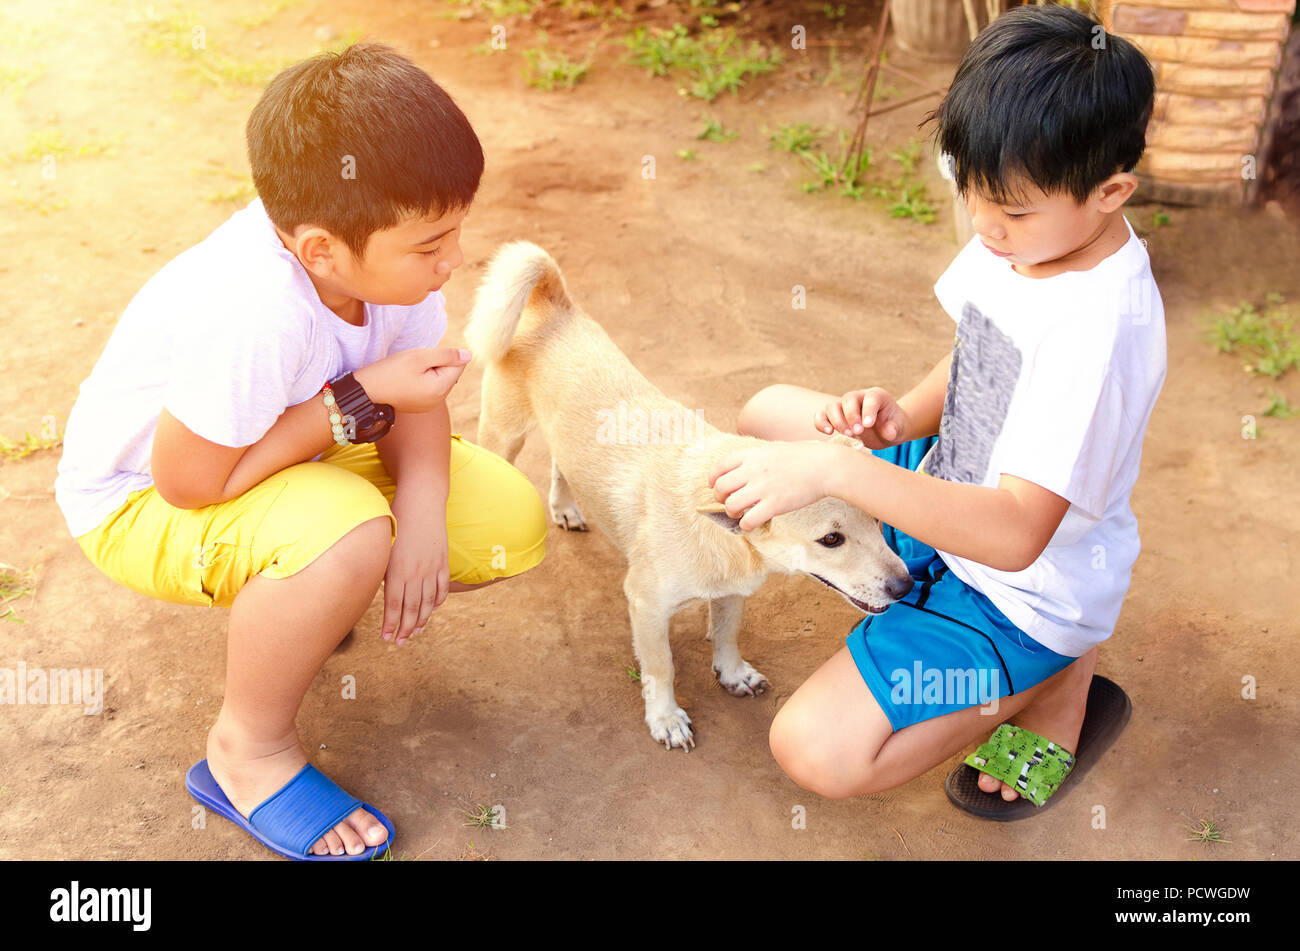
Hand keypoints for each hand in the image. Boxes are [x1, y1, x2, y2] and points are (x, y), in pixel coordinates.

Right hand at [354, 347, 471, 414]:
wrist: (366, 392)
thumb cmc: (390, 372)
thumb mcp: (419, 357)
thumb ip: (446, 355)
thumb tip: (469, 355)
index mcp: (441, 389)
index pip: (458, 364)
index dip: (442, 355)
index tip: (422, 359)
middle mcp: (439, 400)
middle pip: (449, 372)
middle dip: (435, 363)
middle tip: (413, 366)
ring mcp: (429, 405)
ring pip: (439, 378)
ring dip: (427, 371)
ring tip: (408, 374)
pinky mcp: (420, 405)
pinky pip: (428, 387)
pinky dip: (420, 379)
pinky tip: (405, 381)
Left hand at [380, 506, 449, 644]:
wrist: (420, 503)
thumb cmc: (396, 523)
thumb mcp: (385, 548)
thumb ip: (385, 572)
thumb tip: (383, 594)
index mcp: (397, 570)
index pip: (393, 605)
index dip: (390, 624)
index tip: (386, 638)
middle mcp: (415, 573)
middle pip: (411, 608)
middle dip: (404, 628)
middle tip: (399, 642)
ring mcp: (431, 568)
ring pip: (428, 602)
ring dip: (421, 620)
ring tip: (415, 632)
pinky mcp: (443, 562)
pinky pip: (442, 588)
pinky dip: (438, 601)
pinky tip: (432, 609)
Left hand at [708, 441, 849, 531]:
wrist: (825, 466)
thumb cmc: (805, 456)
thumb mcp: (775, 447)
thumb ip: (758, 456)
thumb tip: (746, 465)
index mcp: (752, 454)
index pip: (720, 466)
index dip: (713, 478)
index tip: (714, 486)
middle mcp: (753, 470)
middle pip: (721, 487)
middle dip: (720, 497)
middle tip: (728, 502)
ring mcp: (763, 488)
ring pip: (731, 505)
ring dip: (731, 512)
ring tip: (739, 514)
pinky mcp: (774, 505)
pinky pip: (748, 520)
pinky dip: (745, 525)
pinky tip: (750, 523)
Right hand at [815, 387, 909, 449]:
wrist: (885, 431)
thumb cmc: (893, 426)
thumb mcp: (898, 428)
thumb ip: (894, 429)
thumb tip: (888, 432)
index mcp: (876, 396)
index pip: (870, 398)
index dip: (868, 410)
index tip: (868, 424)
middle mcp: (858, 398)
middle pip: (848, 399)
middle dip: (851, 416)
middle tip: (857, 432)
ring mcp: (844, 407)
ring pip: (832, 406)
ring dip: (836, 421)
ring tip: (847, 435)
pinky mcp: (834, 418)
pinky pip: (821, 416)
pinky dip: (821, 423)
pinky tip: (828, 433)